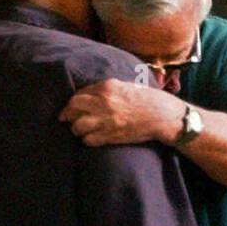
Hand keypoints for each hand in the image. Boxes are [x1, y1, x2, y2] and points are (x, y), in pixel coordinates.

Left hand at [59, 79, 180, 145]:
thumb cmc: (146, 98)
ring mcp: (106, 120)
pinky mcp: (111, 135)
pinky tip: (90, 138)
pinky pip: (89, 140)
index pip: (79, 93)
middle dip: (68, 113)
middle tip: (66, 118)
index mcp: (106, 87)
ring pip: (78, 126)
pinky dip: (87, 140)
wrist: (161, 115)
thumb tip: (90, 94)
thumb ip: (106, 89)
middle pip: (74, 107)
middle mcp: (103, 102)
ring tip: (79, 130)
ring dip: (76, 129)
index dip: (73, 101)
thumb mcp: (124, 85)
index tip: (71, 107)